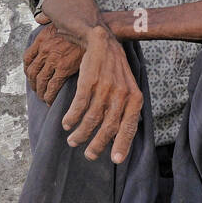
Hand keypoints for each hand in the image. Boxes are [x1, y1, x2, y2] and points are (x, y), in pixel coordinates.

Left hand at [24, 24, 84, 103]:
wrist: (95, 31)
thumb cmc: (80, 26)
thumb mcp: (60, 19)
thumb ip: (48, 20)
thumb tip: (40, 18)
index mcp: (42, 39)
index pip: (27, 58)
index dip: (27, 70)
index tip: (31, 76)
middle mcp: (45, 49)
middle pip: (32, 71)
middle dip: (33, 83)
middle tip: (36, 90)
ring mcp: (54, 59)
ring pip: (40, 81)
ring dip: (40, 91)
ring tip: (43, 97)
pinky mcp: (64, 68)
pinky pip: (52, 86)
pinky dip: (49, 95)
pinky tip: (50, 100)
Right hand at [61, 25, 143, 163]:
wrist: (103, 42)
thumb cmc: (115, 71)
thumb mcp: (128, 88)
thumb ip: (126, 110)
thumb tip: (119, 137)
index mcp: (134, 98)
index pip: (129, 127)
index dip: (122, 145)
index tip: (115, 160)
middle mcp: (121, 94)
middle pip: (108, 127)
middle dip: (97, 145)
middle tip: (89, 154)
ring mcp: (105, 87)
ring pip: (91, 119)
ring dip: (80, 133)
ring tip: (73, 140)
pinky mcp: (89, 81)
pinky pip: (78, 106)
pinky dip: (71, 118)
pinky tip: (67, 123)